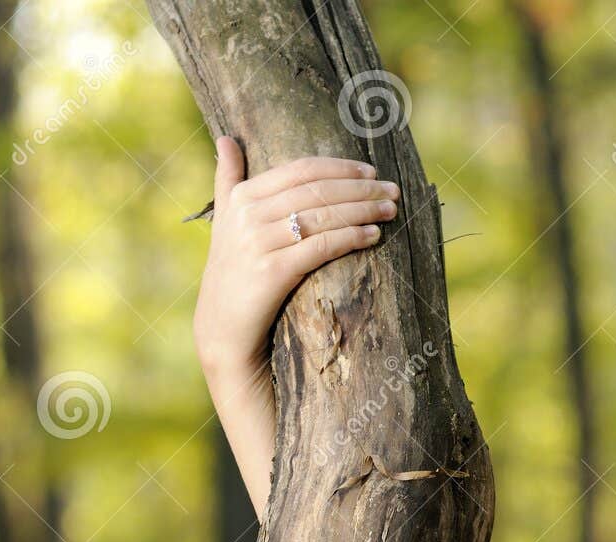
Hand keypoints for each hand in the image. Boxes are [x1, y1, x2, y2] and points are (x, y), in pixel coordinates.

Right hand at [192, 136, 399, 394]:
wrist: (223, 328)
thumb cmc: (233, 272)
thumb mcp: (224, 222)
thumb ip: (227, 179)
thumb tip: (225, 138)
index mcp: (241, 197)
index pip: (300, 170)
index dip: (339, 168)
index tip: (370, 171)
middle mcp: (247, 215)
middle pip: (316, 191)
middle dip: (360, 188)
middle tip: (392, 190)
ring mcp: (258, 243)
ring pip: (322, 217)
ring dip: (363, 210)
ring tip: (390, 210)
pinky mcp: (272, 272)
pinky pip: (321, 247)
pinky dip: (351, 238)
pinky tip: (374, 235)